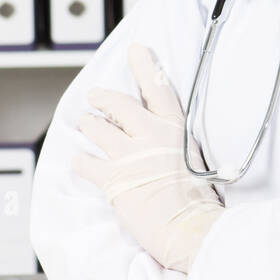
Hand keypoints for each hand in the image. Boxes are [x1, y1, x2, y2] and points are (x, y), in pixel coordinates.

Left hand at [72, 43, 222, 273]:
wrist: (192, 229)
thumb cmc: (199, 202)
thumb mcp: (194, 160)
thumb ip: (174, 144)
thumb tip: (159, 141)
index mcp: (176, 129)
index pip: (158, 87)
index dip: (145, 65)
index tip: (136, 49)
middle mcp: (151, 135)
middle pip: (117, 102)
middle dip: (101, 98)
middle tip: (94, 99)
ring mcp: (129, 155)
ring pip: (94, 126)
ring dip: (88, 126)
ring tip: (87, 129)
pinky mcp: (112, 178)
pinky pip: (84, 162)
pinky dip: (80, 162)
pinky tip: (83, 164)